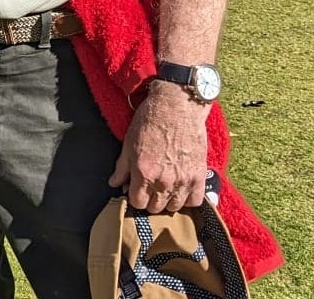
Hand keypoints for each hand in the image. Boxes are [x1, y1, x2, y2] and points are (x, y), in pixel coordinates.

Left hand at [109, 81, 211, 212]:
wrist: (176, 106)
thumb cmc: (150, 121)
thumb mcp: (128, 143)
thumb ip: (122, 167)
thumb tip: (114, 183)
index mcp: (144, 172)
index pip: (137, 202)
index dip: (135, 197)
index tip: (136, 191)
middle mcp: (164, 181)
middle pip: (155, 208)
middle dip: (150, 200)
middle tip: (150, 189)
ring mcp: (183, 180)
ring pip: (174, 207)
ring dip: (168, 201)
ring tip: (165, 189)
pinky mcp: (199, 175)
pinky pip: (195, 201)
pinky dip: (188, 199)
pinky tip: (182, 190)